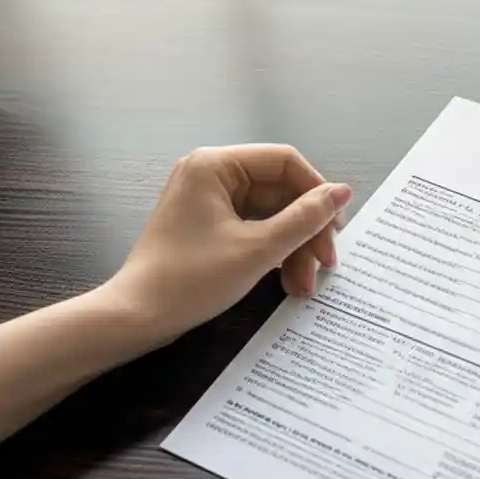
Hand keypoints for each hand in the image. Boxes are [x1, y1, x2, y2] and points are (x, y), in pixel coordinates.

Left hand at [106, 145, 352, 343]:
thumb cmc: (192, 278)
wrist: (137, 317)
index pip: (284, 162)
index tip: (336, 227)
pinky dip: (273, 253)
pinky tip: (287, 281)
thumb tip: (342, 192)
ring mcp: (208, 200)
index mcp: (216, 165)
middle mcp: (211, 173)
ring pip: (270, 214)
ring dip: (293, 248)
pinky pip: (254, 228)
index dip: (316, 192)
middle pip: (279, 191)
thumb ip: (305, 218)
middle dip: (305, 230)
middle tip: (324, 266)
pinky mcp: (208, 226)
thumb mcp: (258, 249)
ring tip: (304, 286)